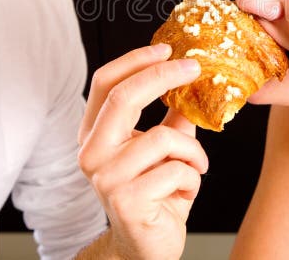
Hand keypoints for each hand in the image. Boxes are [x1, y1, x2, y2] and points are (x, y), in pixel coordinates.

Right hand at [77, 44, 207, 259]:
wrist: (148, 247)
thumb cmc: (157, 194)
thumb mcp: (164, 148)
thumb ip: (172, 115)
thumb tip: (191, 76)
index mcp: (95, 134)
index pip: (105, 83)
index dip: (136, 60)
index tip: (169, 49)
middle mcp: (92, 153)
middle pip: (123, 98)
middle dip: (163, 76)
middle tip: (194, 67)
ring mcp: (106, 178)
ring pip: (163, 137)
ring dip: (192, 151)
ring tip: (195, 167)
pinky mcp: (126, 201)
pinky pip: (176, 169)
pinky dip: (193, 177)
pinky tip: (184, 192)